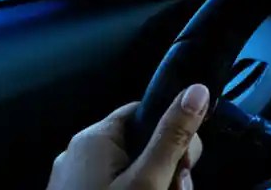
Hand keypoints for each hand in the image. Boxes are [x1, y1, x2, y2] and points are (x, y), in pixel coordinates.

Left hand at [47, 84, 208, 189]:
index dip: (174, 134)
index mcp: (94, 138)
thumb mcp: (149, 180)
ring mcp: (73, 181)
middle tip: (172, 189)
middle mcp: (78, 154)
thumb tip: (197, 90)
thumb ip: (173, 136)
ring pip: (131, 171)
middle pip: (142, 145)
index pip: (146, 113)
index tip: (184, 161)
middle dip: (166, 167)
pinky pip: (113, 186)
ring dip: (154, 185)